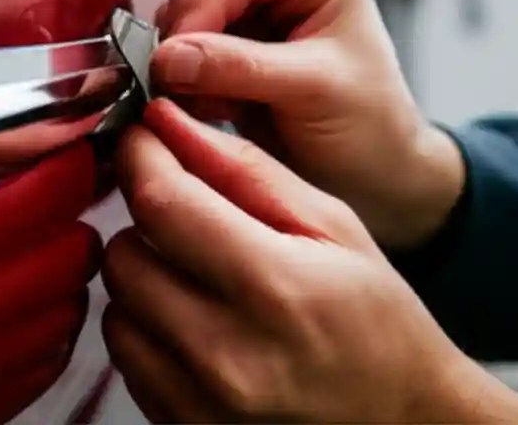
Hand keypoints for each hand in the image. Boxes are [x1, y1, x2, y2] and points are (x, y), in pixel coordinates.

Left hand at [102, 99, 517, 423]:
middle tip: (187, 214)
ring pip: (116, 304)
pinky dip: (147, 325)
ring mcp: (198, 400)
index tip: (144, 140)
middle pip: (124, 252)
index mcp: (275, 287)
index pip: (163, 201)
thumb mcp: (333, 225)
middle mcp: (227, 353)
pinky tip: (194, 319)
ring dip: (145, 274)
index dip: (142, 157)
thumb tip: (170, 123)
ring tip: (199, 274)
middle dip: (148, 218)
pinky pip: (125, 354)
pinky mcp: (178, 424)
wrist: (401, 421)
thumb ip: (245, 169)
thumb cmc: (377, 322)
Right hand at [152, 0, 462, 248]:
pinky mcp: (231, 55)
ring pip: (188, 13)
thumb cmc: (369, 128)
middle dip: (185, 25)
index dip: (206, 1)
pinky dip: (180, 77)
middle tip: (169, 71)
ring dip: (177, 52)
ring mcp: (254, 18)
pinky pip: (184, 51)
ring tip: (186, 93)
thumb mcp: (311, 89)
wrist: (374, 182)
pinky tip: (196, 105)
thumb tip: (168, 56)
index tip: (176, 48)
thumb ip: (239, 66)